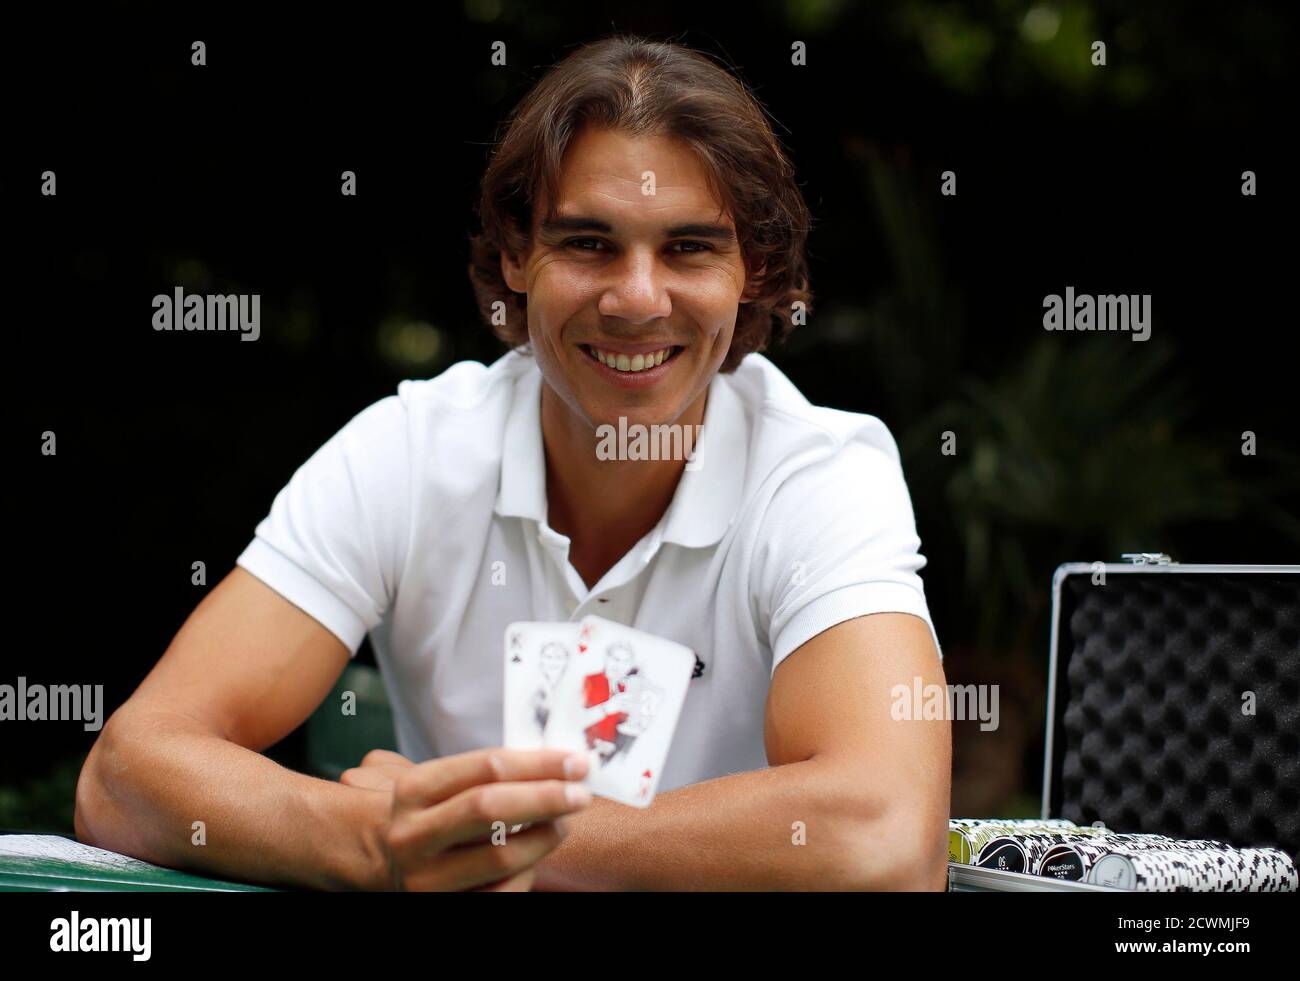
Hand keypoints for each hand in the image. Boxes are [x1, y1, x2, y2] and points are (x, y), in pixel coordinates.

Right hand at [342, 747, 591, 890]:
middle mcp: (413, 833)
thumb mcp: (440, 781)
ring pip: (501, 856)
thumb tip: (560, 764)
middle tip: (582, 793)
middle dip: (545, 798)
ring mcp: (424, 876)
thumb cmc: (430, 810)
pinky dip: (527, 873)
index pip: (486, 767)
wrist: (380, 857)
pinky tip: (537, 856)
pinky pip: (500, 893)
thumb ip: (487, 772)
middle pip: (491, 809)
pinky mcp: (439, 906)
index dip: (538, 763)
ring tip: (565, 822)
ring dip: (545, 837)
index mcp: (414, 789)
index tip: (576, 761)